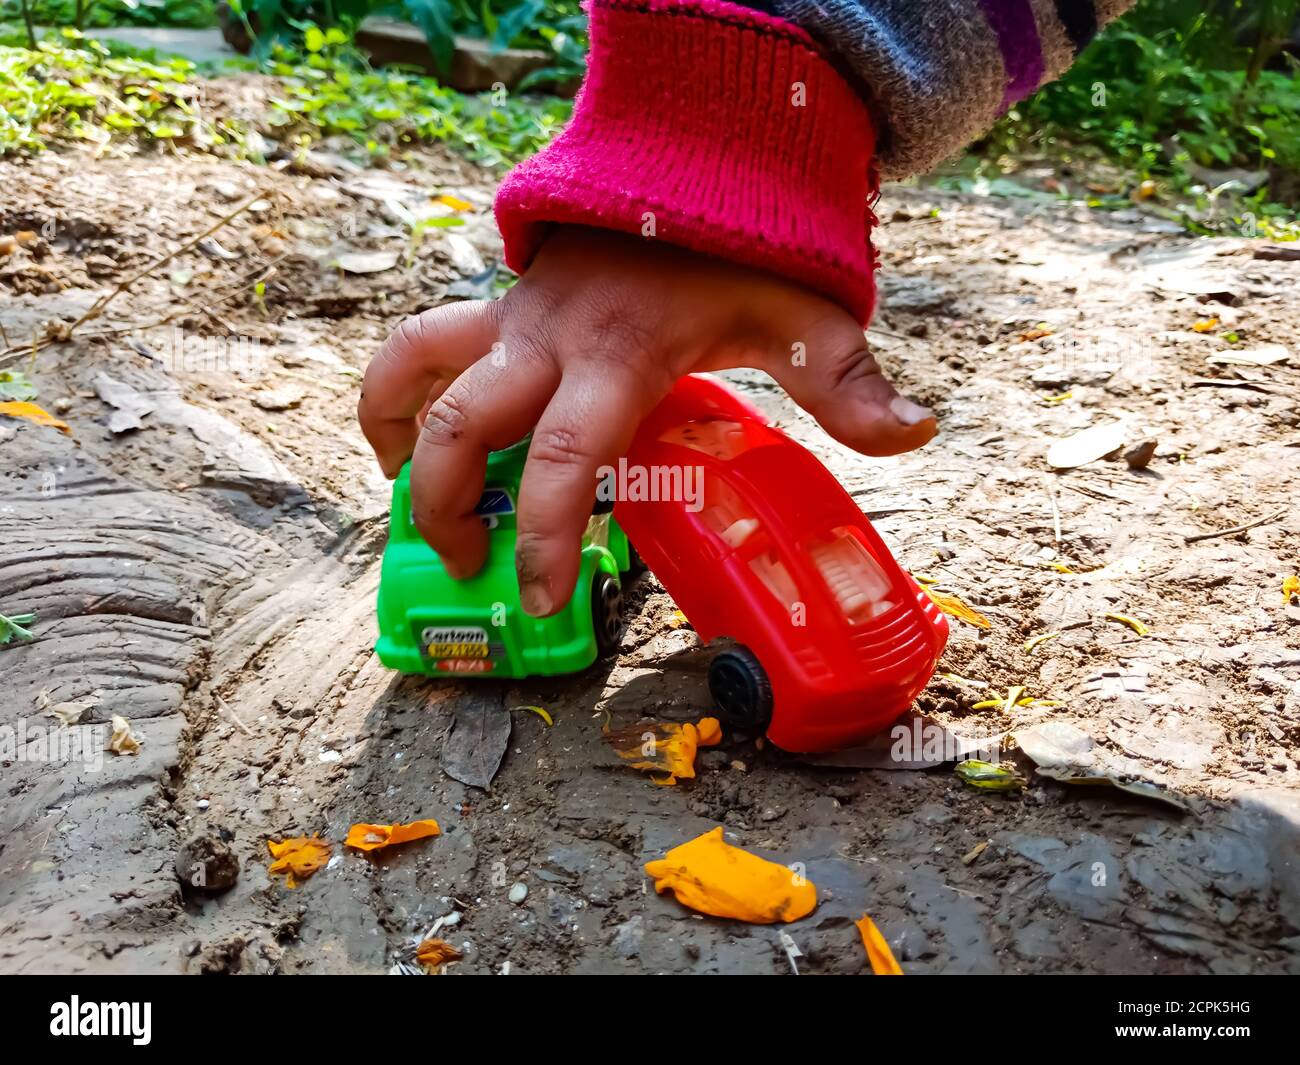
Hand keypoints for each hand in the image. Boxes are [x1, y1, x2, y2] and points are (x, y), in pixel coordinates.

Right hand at [358, 226, 934, 616]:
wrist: (685, 164)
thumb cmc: (740, 254)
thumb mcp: (805, 319)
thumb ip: (851, 384)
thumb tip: (919, 433)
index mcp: (620, 357)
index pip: (562, 459)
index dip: (543, 536)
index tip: (541, 598)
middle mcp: (546, 340)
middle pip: (458, 428)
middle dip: (446, 510)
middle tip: (469, 570)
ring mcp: (510, 320)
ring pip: (410, 372)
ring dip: (397, 446)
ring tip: (412, 508)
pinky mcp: (495, 308)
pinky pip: (417, 343)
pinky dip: (396, 390)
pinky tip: (408, 438)